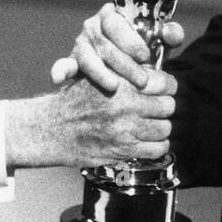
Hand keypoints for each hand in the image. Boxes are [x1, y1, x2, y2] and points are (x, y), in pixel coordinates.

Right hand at [4, 70, 176, 168]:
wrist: (53, 129)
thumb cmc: (73, 100)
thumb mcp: (95, 74)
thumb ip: (123, 71)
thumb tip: (153, 71)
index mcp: (121, 83)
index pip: (164, 83)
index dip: (167, 86)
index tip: (164, 89)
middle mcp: (126, 105)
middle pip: (168, 105)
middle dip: (163, 106)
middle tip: (155, 108)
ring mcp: (126, 130)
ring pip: (165, 128)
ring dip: (160, 127)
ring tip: (150, 124)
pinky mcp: (125, 150)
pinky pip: (158, 148)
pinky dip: (157, 145)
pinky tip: (148, 140)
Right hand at [50, 3, 184, 91]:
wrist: (122, 71)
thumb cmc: (143, 53)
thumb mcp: (156, 43)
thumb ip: (168, 35)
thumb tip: (172, 34)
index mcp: (113, 15)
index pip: (117, 23)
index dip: (130, 40)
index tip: (146, 57)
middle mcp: (93, 26)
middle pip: (104, 43)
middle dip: (123, 63)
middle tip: (142, 81)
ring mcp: (80, 44)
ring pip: (87, 57)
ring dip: (100, 73)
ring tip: (114, 87)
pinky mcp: (71, 62)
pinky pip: (62, 65)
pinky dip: (60, 70)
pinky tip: (58, 79)